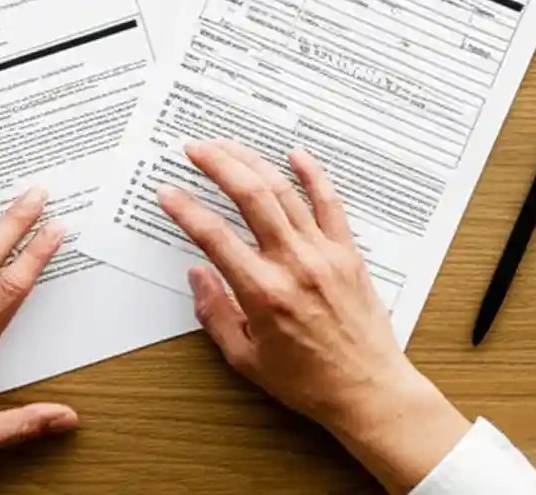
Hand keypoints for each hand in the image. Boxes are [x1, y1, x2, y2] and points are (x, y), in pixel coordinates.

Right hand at [158, 140, 468, 493]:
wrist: (368, 391)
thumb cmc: (308, 382)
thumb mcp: (245, 358)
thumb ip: (215, 313)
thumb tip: (197, 274)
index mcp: (263, 293)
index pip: (214, 236)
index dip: (185, 209)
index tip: (168, 193)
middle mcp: (293, 264)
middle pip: (250, 196)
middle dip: (217, 164)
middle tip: (195, 149)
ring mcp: (324, 254)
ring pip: (284, 191)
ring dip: (253, 161)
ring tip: (229, 145)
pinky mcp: (348, 253)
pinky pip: (329, 203)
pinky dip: (312, 174)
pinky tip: (296, 154)